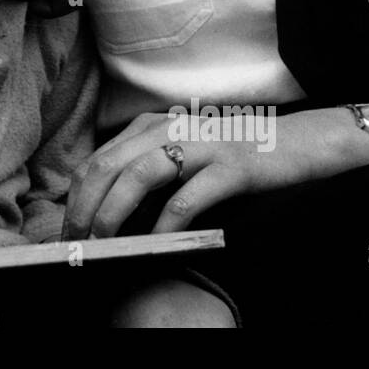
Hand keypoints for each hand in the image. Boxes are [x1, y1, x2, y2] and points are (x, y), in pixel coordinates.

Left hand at [62, 107, 368, 238]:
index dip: (76, 196)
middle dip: (84, 207)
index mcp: (154, 125)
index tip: (68, 228)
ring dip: (113, 213)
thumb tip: (105, 210)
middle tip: (78, 242)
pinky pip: (186, 198)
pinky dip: (164, 224)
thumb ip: (147, 168)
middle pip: (108, 166)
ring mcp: (201, 145)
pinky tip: (155, 243)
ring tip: (104, 242)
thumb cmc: (234, 156)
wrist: (300, 143)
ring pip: (137, 177)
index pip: (98, 159)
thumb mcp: (183, 152)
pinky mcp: (230, 167)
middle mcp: (171, 129)